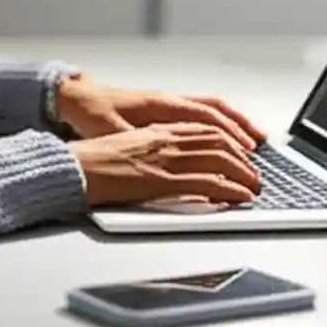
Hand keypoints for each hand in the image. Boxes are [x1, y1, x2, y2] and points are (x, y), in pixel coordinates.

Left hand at [57, 73, 266, 150]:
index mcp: (160, 104)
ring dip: (233, 123)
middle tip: (261, 146)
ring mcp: (166, 103)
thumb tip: (152, 154)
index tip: (247, 149)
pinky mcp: (161, 109)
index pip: (205, 115)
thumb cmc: (90, 112)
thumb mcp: (109, 130)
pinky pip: (198, 111)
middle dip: (241, 127)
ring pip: (210, 108)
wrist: (74, 97)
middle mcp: (168, 100)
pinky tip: (222, 136)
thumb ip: (134, 142)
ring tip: (253, 140)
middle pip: (216, 109)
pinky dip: (216, 122)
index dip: (229, 133)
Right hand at [68, 123, 261, 207]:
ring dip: (243, 174)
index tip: (240, 152)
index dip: (228, 140)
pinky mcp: (162, 181)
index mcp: (155, 131)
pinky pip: (207, 182)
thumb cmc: (90, 161)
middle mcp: (164, 140)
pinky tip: (239, 197)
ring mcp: (165, 159)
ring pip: (219, 160)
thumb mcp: (125, 145)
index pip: (203, 129)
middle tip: (253, 173)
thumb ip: (150, 148)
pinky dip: (230, 190)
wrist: (73, 168)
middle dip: (242, 158)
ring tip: (253, 187)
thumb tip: (168, 161)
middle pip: (217, 141)